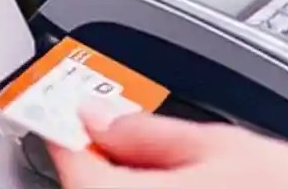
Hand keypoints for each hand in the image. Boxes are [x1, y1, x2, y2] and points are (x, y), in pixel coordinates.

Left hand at [50, 103, 287, 188]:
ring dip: (130, 179)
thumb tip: (99, 115)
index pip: (68, 160)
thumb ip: (149, 132)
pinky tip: (189, 188)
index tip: (66, 106)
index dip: (65, 126)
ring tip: (168, 161)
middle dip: (100, 159)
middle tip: (122, 128)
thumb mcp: (222, 144)